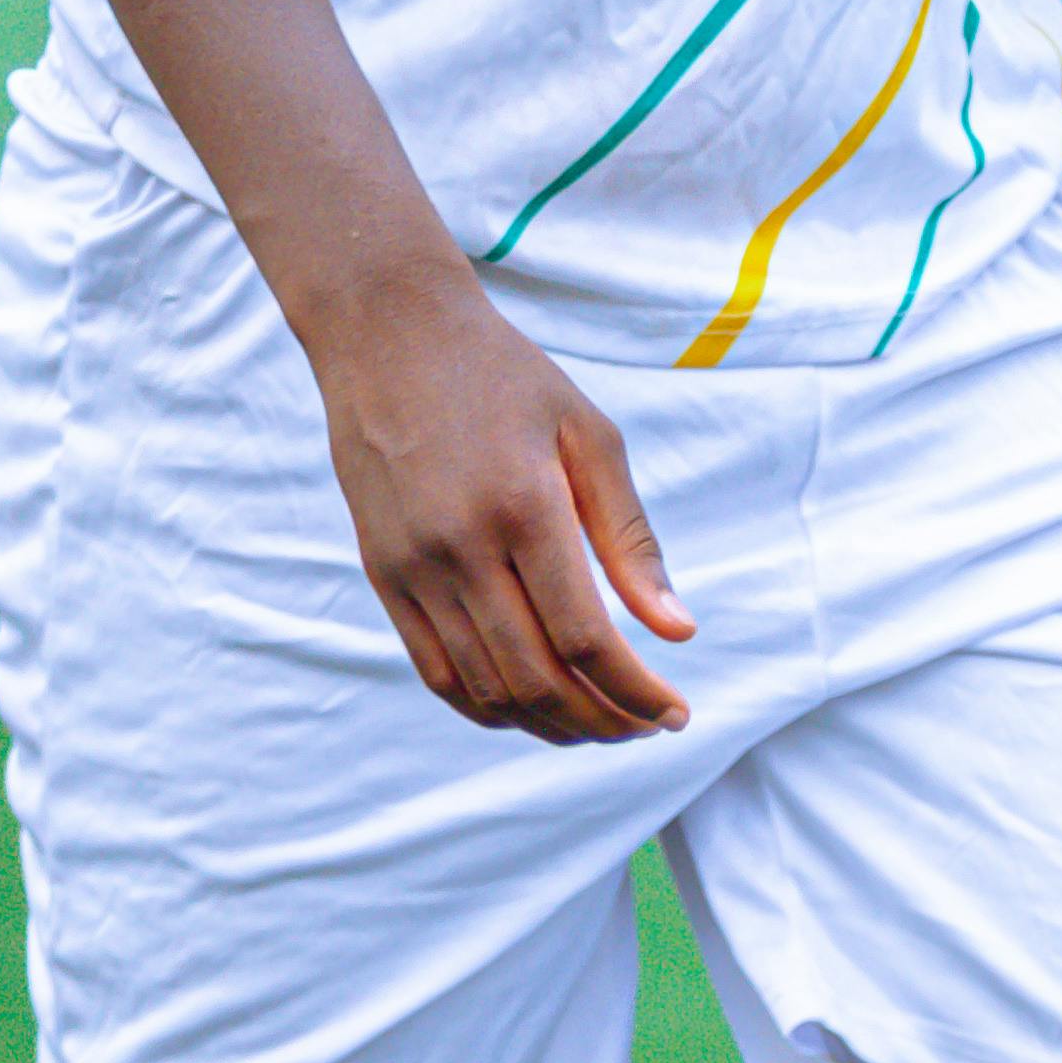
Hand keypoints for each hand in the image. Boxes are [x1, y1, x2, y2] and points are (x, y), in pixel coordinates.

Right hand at [308, 259, 695, 746]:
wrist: (388, 335)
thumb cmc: (505, 376)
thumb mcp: (588, 434)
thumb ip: (631, 538)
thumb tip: (679, 630)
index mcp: (523, 507)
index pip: (585, 638)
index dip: (636, 692)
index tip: (676, 712)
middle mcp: (459, 548)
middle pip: (536, 678)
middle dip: (602, 721)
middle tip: (648, 728)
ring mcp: (411, 568)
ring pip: (485, 688)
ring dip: (550, 725)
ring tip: (602, 725)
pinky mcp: (383, 576)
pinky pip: (436, 672)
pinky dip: (489, 708)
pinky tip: (534, 709)